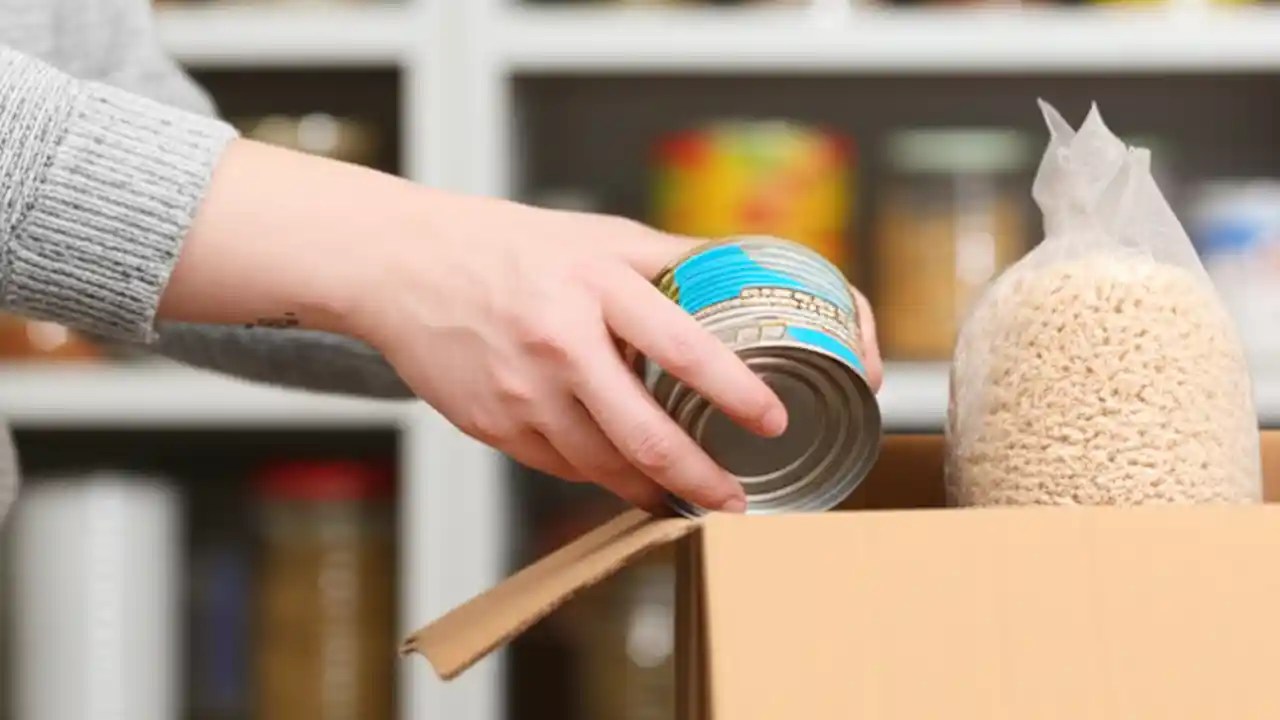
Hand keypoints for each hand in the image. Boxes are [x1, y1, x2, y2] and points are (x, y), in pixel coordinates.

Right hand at [358, 191, 793, 512]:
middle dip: (700, 480)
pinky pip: (561, 467)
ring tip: (682, 492)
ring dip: (649, 488)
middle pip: (643, 436)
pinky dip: (596, 473)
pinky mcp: (494, 426)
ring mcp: (522, 394)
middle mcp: (560, 344)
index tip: (772, 421)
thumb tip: (740, 267)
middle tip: (734, 500)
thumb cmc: (503, 247)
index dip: (735, 393)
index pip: (682, 349)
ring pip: (602, 467)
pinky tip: (615, 466)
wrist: (402, 266)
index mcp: (594, 286)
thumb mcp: (594, 235)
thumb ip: (668, 257)